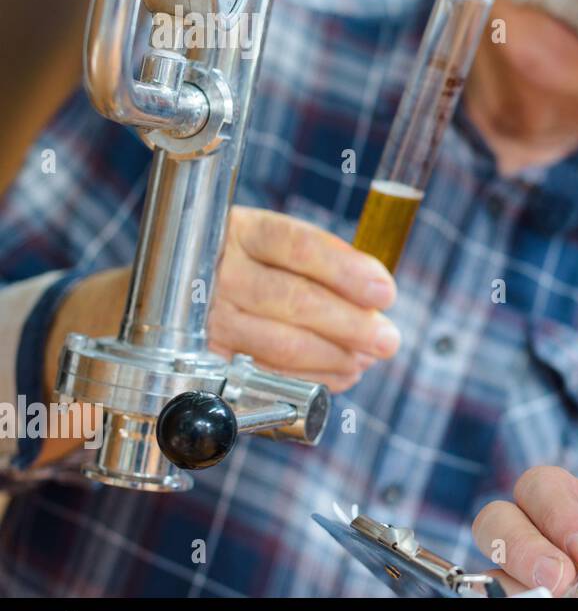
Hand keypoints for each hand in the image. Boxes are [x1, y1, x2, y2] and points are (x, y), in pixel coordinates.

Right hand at [206, 206, 399, 390]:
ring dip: (335, 357)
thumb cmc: (240, 266)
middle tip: (388, 340)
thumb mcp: (272, 245)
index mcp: (243, 231)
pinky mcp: (202, 359)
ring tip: (367, 359)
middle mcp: (218, 272)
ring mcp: (204, 319)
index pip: (300, 247)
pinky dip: (310, 379)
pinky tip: (340, 374)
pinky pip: (265, 375)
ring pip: (281, 344)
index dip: (347, 272)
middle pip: (295, 300)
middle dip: (351, 324)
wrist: (155, 293)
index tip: (386, 293)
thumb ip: (323, 263)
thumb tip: (377, 302)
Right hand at [472, 465, 577, 596]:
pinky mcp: (527, 609)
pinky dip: (509, 602)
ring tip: (553, 599)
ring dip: (513, 579)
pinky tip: (541, 609)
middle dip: (522, 543)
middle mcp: (551, 546)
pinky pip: (496, 601)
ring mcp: (534, 585)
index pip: (546, 486)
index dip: (557, 509)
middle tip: (562, 578)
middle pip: (499, 517)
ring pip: (491, 566)